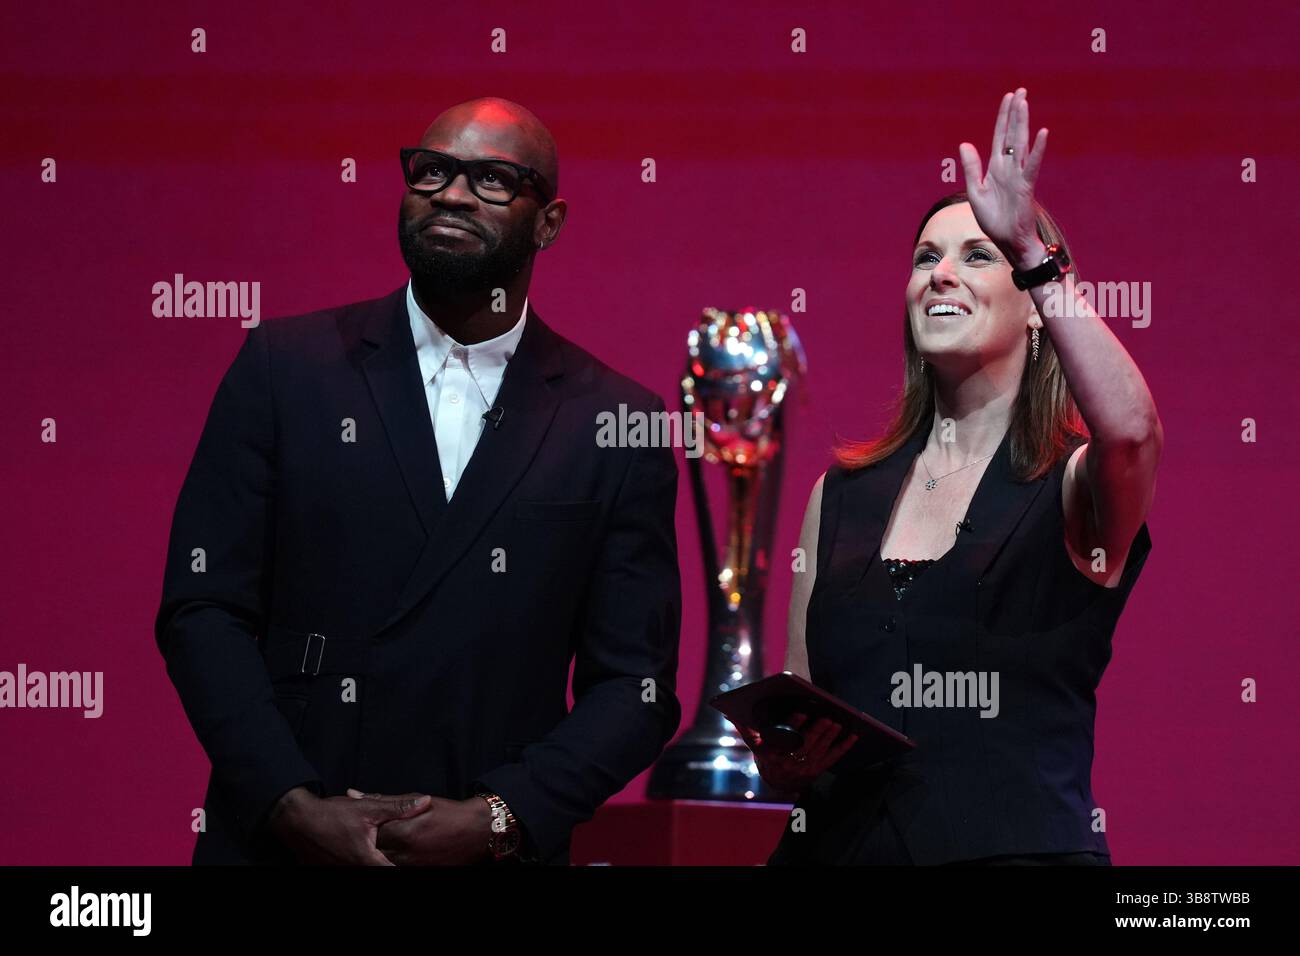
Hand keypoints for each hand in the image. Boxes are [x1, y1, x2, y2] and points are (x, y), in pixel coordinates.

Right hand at [266, 785, 430, 864]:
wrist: (297, 821)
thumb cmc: (331, 815)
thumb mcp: (368, 808)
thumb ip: (398, 809)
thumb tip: (425, 802)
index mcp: (367, 861)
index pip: (394, 871)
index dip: (407, 865)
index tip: (418, 860)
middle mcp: (354, 871)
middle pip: (380, 869)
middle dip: (392, 861)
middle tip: (404, 854)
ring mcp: (341, 872)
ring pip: (366, 869)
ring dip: (375, 861)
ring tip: (372, 846)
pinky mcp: (331, 870)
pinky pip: (350, 868)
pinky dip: (361, 861)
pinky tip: (360, 847)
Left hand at [348, 789, 493, 865]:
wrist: (476, 831)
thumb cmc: (447, 812)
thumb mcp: (416, 800)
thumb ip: (383, 800)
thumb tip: (354, 794)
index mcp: (403, 830)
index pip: (370, 832)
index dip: (366, 828)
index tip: (365, 824)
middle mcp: (406, 851)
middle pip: (375, 850)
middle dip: (372, 843)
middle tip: (375, 836)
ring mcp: (414, 864)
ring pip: (385, 861)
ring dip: (382, 853)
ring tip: (387, 844)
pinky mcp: (422, 871)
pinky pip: (400, 868)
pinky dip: (396, 860)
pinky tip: (400, 852)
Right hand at [735, 713, 857, 793]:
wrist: (778, 783)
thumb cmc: (766, 756)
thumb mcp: (754, 745)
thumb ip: (745, 728)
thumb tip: (729, 713)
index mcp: (770, 754)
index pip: (781, 738)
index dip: (792, 725)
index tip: (801, 712)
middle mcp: (786, 764)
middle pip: (803, 745)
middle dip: (816, 731)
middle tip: (827, 717)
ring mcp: (803, 769)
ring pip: (818, 751)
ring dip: (830, 737)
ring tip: (838, 723)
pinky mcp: (817, 771)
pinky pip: (832, 759)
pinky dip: (843, 747)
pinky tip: (853, 736)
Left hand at [958, 87, 1048, 267]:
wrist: (1008, 241)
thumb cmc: (994, 219)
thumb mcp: (976, 192)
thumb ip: (971, 168)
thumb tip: (964, 144)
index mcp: (996, 168)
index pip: (1000, 137)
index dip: (1003, 117)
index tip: (1008, 97)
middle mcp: (1009, 168)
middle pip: (1012, 135)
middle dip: (1015, 113)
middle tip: (1020, 91)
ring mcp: (1019, 175)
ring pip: (1021, 144)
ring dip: (1022, 123)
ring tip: (1024, 103)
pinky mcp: (1026, 186)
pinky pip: (1032, 165)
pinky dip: (1037, 149)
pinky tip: (1042, 133)